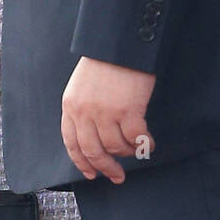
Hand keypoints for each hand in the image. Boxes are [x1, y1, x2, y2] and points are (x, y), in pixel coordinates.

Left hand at [61, 56, 155, 184]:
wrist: (120, 43)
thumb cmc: (105, 61)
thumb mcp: (83, 85)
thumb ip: (83, 109)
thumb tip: (94, 135)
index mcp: (70, 105)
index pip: (72, 142)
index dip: (82, 162)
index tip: (91, 174)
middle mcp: (84, 112)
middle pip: (92, 151)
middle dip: (105, 168)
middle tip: (117, 177)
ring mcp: (105, 113)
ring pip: (115, 148)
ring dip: (127, 153)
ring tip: (135, 150)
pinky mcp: (128, 111)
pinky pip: (136, 139)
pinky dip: (144, 145)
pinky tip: (149, 144)